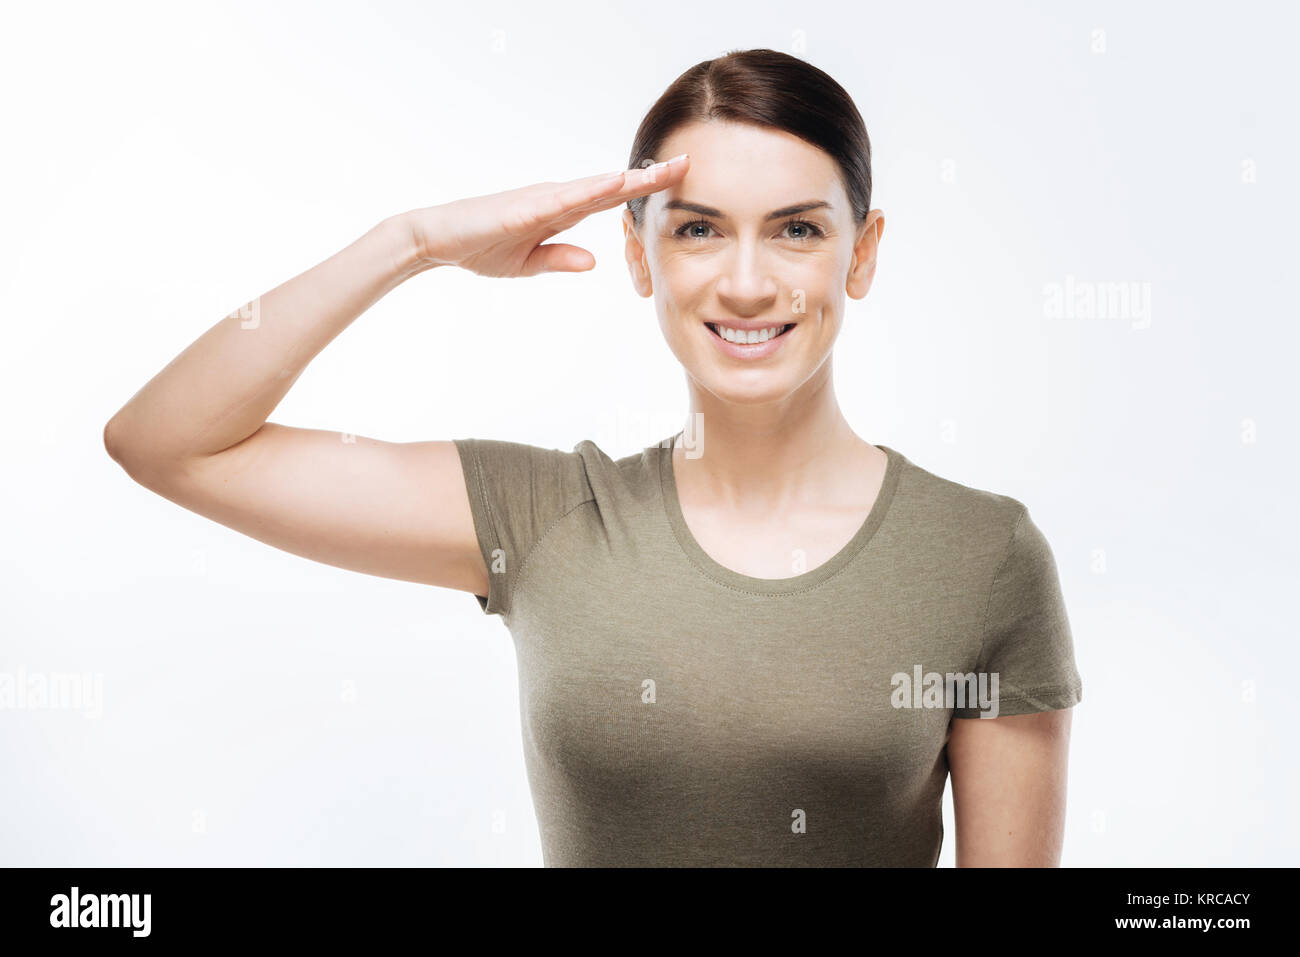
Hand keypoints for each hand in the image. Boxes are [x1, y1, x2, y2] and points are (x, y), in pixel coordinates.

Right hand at [407, 155, 688, 276]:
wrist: (436, 240)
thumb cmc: (479, 247)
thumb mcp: (529, 263)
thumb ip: (562, 259)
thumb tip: (594, 262)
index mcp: (561, 210)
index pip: (611, 198)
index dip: (644, 189)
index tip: (678, 180)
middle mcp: (557, 197)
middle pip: (612, 185)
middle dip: (650, 176)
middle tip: (688, 163)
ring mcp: (542, 199)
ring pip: (595, 187)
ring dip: (630, 178)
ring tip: (664, 169)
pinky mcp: (525, 208)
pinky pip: (564, 198)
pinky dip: (590, 190)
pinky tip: (614, 184)